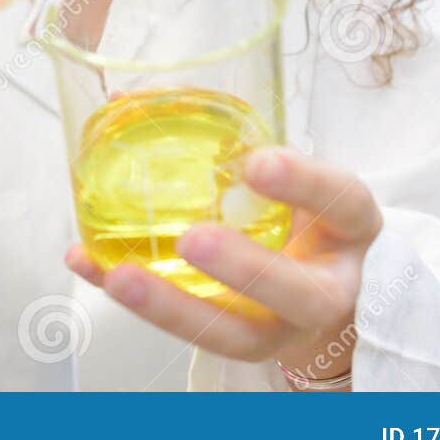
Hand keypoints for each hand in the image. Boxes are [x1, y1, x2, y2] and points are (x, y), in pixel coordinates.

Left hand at [65, 146, 381, 371]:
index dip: (304, 183)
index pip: (342, 201)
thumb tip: (129, 95)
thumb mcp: (295, 178)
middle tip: (193, 240)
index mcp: (348, 228)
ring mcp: (284, 327)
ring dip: (172, 306)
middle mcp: (325, 287)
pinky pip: (188, 332)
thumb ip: (239, 141)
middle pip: (296, 292)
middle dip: (243, 268)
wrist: (324, 288)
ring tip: (121, 276)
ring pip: (236, 333)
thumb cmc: (303, 216)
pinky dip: (136, 303)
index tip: (257, 161)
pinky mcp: (240, 344)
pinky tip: (90, 267)